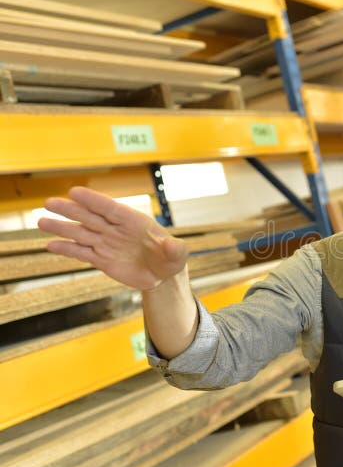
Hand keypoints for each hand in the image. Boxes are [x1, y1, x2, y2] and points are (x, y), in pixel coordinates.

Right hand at [38, 186, 187, 290]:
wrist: (162, 275)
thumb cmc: (170, 259)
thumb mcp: (177, 255)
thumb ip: (175, 249)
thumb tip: (172, 245)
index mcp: (134, 222)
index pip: (111, 208)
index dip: (93, 201)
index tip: (74, 192)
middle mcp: (116, 229)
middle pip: (90, 217)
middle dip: (71, 210)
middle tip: (49, 203)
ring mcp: (106, 243)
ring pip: (81, 233)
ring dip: (62, 228)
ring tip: (41, 222)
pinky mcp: (101, 259)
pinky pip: (82, 253)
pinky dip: (67, 250)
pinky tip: (51, 246)